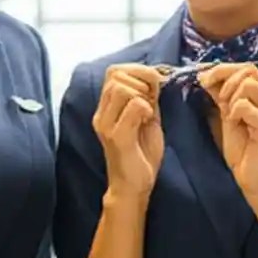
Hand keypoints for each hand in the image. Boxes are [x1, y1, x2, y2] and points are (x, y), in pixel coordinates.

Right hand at [94, 64, 164, 200]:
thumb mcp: (146, 118)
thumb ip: (147, 98)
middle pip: (116, 75)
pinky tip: (148, 121)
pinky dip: (146, 108)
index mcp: (106, 108)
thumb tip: (155, 75)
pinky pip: (134, 106)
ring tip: (148, 112)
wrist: (133, 187)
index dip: (137, 70)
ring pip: (122, 87)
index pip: (114, 71)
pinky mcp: (117, 137)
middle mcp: (101, 114)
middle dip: (142, 80)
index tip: (153, 86)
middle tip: (152, 100)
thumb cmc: (140, 154)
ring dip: (143, 95)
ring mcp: (106, 125)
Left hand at [199, 63, 257, 199]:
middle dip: (224, 79)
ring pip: (248, 84)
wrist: (255, 181)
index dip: (223, 69)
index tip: (204, 80)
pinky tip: (234, 124)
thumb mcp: (228, 116)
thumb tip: (206, 76)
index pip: (248, 68)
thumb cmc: (244, 151)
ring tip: (229, 115)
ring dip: (230, 97)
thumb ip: (221, 95)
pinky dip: (234, 111)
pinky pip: (245, 105)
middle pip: (249, 70)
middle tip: (218, 101)